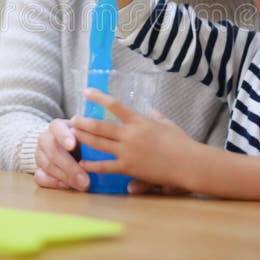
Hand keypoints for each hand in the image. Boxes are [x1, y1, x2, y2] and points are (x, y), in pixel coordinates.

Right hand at [34, 118, 90, 190]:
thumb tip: (103, 145)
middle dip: (70, 167)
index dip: (64, 136)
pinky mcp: (37, 169)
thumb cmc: (79, 139)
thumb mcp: (84, 134)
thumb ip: (89, 137)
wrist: (62, 147)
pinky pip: (39, 177)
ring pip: (47, 165)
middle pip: (53, 151)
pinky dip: (53, 183)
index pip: (57, 128)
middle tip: (85, 179)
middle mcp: (45, 138)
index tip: (72, 145)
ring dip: (65, 177)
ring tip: (82, 185)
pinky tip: (67, 186)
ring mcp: (39, 154)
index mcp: (57, 126)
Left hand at [72, 88, 196, 187]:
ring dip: (84, 138)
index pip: (115, 105)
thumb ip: (158, 117)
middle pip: (101, 126)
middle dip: (85, 122)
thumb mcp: (169, 125)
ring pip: (100, 144)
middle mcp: (130, 134)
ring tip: (72, 135)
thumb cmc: (182, 143)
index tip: (87, 92)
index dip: (99, 97)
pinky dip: (93, 165)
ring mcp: (128, 151)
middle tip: (72, 118)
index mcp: (140, 121)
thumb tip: (152, 110)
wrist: (188, 163)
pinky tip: (82, 163)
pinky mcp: (129, 167)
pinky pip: (106, 166)